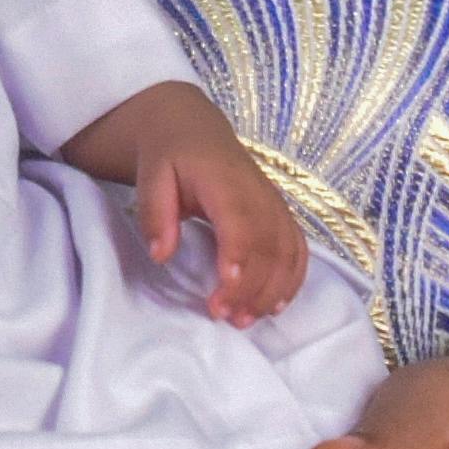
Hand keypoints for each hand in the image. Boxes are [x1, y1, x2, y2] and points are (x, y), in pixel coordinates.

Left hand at [138, 117, 307, 320]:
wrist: (193, 129)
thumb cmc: (170, 156)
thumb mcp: (150, 175)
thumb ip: (154, 213)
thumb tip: (161, 254)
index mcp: (225, 180)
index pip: (241, 225)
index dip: (238, 262)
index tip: (224, 296)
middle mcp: (258, 192)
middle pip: (269, 246)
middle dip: (252, 288)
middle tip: (228, 318)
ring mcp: (274, 203)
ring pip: (288, 251)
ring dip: (273, 290)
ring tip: (247, 320)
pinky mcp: (281, 213)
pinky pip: (298, 249)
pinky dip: (292, 279)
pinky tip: (275, 305)